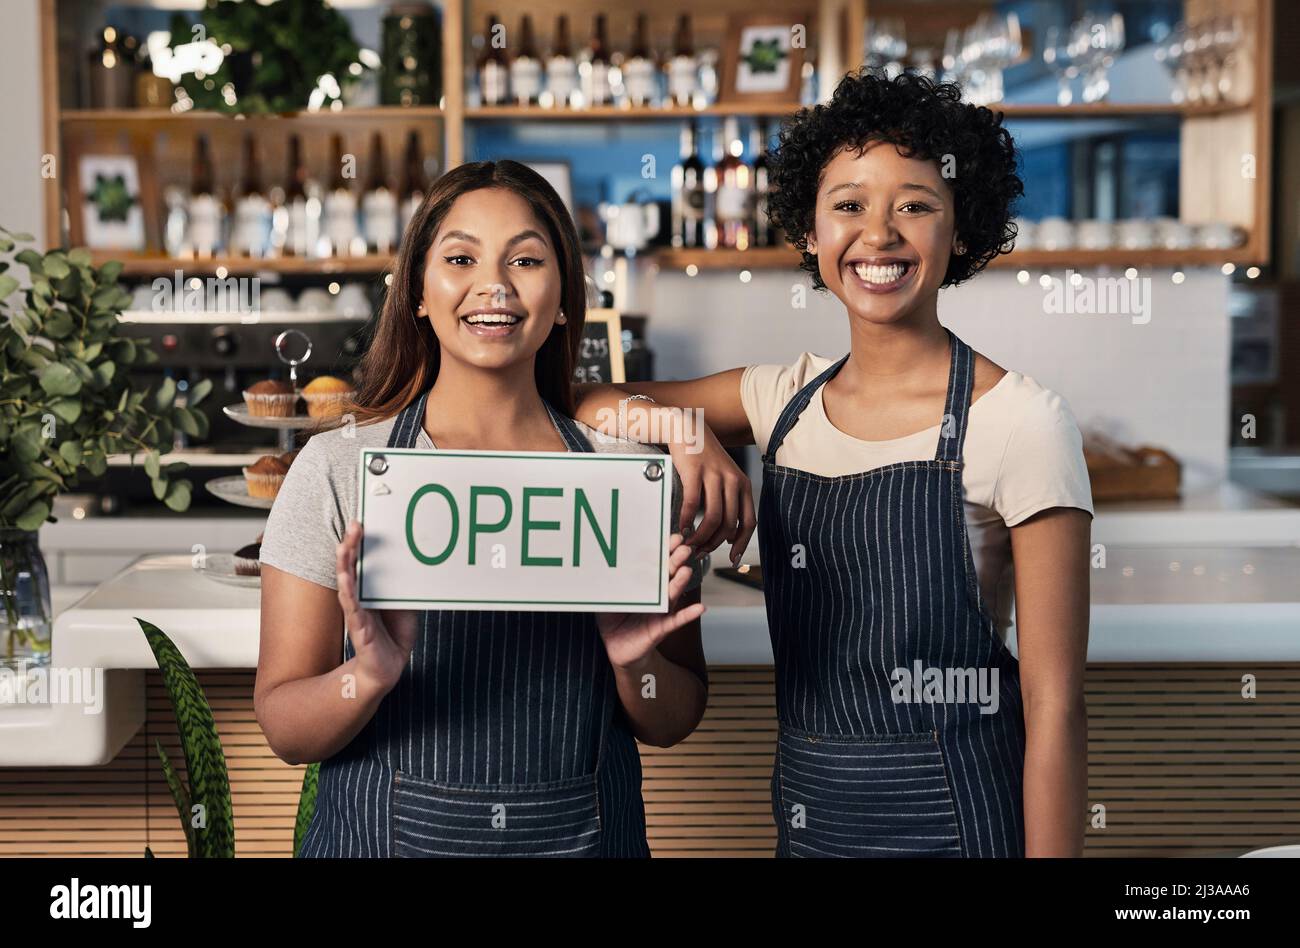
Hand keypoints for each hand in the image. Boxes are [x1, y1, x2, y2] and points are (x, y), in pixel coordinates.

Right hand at [335, 519, 418, 689]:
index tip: (361, 521)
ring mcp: (356, 612)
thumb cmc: (393, 634)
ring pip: (347, 584)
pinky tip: (344, 578)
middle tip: (354, 525)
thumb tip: (421, 563)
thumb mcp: (405, 604)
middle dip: (351, 545)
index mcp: (369, 590)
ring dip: (345, 564)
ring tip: (343, 546)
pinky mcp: (358, 628)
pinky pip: (352, 608)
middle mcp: (359, 598)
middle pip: (351, 566)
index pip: (361, 561)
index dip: (360, 542)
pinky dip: (347, 592)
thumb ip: (407, 585)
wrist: (387, 668)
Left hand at [596, 534, 705, 670]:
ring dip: (680, 582)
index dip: (663, 551)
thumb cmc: (613, 621)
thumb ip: (607, 583)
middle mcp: (656, 595)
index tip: (672, 538)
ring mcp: (660, 611)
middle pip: (668, 575)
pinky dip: (688, 615)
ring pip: (672, 595)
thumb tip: (597, 564)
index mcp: (644, 584)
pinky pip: (676, 621)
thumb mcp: (606, 599)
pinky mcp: (661, 628)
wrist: (617, 649)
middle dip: (675, 561)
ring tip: (686, 571)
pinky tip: (700, 608)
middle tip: (683, 548)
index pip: (655, 564)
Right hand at [664, 411, 755, 564]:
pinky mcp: (695, 471)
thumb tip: (729, 536)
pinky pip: (692, 503)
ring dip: (700, 536)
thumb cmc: (705, 460)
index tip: (731, 559)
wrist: (688, 429)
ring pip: (712, 518)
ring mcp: (714, 475)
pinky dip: (686, 520)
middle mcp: (733, 481)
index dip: (741, 544)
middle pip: (728, 524)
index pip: (748, 522)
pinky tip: (681, 526)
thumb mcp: (724, 479)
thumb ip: (729, 504)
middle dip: (713, 544)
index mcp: (743, 485)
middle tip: (699, 552)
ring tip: (689, 543)